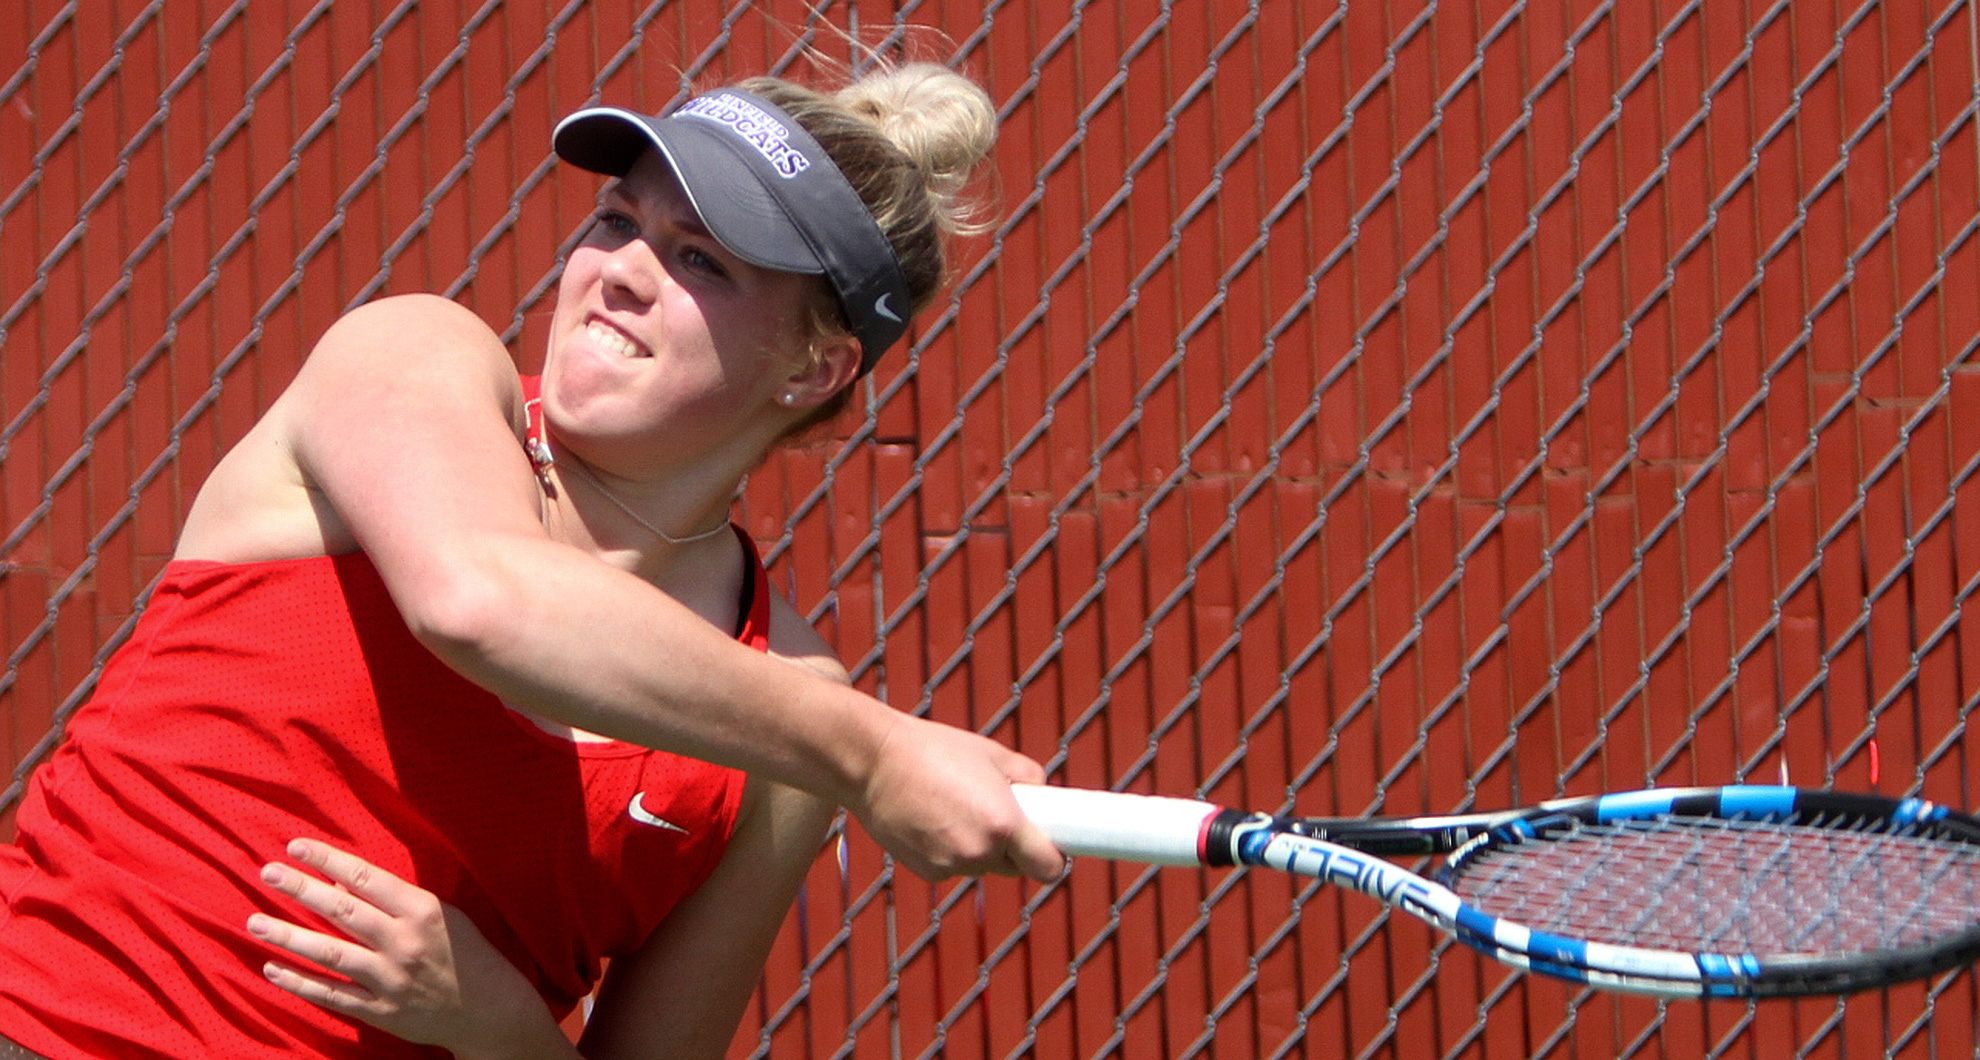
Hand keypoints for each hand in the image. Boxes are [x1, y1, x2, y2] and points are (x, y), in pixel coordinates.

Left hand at [248, 838, 574, 1059]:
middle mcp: (403, 943)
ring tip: (254, 921)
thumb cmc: (469, 954)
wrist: (492, 1011)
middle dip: (300, 889)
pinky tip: (272, 968)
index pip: (365, 877)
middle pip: (341, 910)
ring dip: (287, 936)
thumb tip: (347, 878)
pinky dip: (299, 982)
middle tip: (267, 872)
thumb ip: (398, 898)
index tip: (296, 846)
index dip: (327, 859)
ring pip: (328, 953)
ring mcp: (389, 980)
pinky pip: (331, 995)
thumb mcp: (444, 915)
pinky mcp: (380, 1012)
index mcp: (423, 911)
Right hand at [849, 714, 1066, 881]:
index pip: (1049, 868)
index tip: (1051, 844)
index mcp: (1004, 824)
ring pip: (981, 866)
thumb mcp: (993, 754)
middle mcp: (979, 853)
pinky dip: (949, 849)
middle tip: (996, 813)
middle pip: (1016, 868)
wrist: (873, 761)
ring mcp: (950, 866)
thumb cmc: (935, 750)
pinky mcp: (926, 871)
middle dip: (1013, 847)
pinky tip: (931, 818)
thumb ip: (1030, 778)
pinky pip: (952, 866)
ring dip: (978, 846)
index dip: (1054, 858)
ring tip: (953, 805)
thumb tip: (1044, 797)